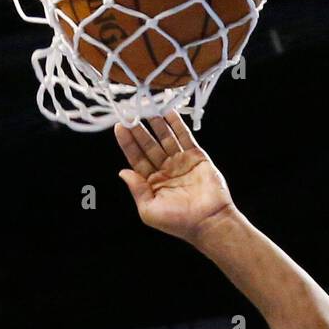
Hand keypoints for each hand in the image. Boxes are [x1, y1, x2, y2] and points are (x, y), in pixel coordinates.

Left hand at [115, 113, 235, 243]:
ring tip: (146, 106)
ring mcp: (180, 161)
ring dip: (156, 122)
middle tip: (130, 110)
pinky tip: (167, 111)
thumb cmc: (178, 222)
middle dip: (139, 128)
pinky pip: (184, 136)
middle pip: (149, 145)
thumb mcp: (149, 210)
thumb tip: (123, 171)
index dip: (128, 142)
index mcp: (152, 183)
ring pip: (165, 137)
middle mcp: (165, 170)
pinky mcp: (196, 156)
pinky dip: (176, 123)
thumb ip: (136, 190)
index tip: (120, 126)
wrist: (208, 221)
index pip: (136, 158)